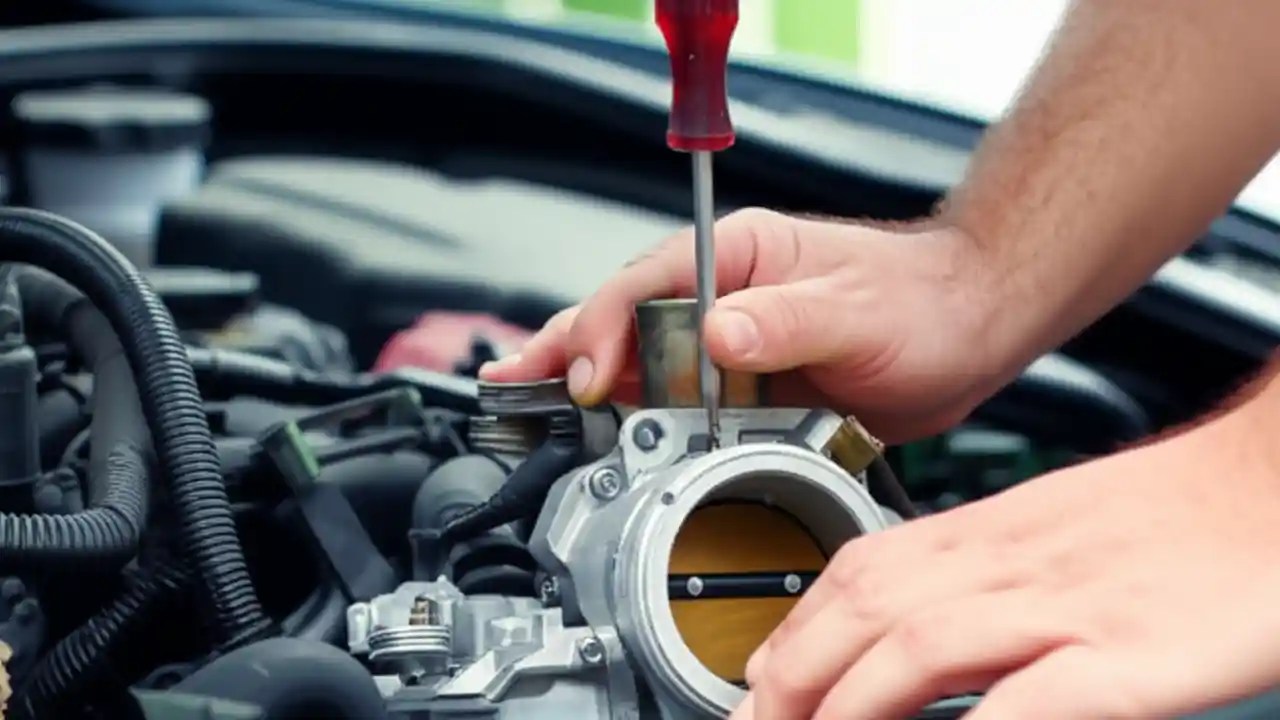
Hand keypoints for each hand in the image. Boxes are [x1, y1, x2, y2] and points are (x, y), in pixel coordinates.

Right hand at [482, 208, 1004, 442]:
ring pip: (640, 360)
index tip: (587, 377)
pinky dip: (635, 417)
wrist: (969, 331)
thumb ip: (787, 322)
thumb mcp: (858, 310)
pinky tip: (603, 433)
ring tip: (530, 409)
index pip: (646, 285)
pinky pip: (677, 400)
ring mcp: (729, 341)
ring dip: (586, 384)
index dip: (604, 329)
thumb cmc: (923, 301)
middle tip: (516, 385)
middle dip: (565, 351)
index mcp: (739, 256)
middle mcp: (724, 294)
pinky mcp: (743, 385)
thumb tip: (719, 336)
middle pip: (623, 319)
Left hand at [733, 408, 1279, 719]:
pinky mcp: (1133, 653)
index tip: (759, 678)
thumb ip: (986, 576)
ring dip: (847, 706)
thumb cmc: (1183, 520)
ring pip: (921, 646)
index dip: (795, 630)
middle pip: (867, 609)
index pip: (859, 571)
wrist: (1279, 482)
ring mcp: (1069, 604)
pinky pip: (1036, 694)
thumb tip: (921, 638)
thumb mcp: (1060, 533)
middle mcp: (1012, 560)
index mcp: (992, 530)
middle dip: (792, 676)